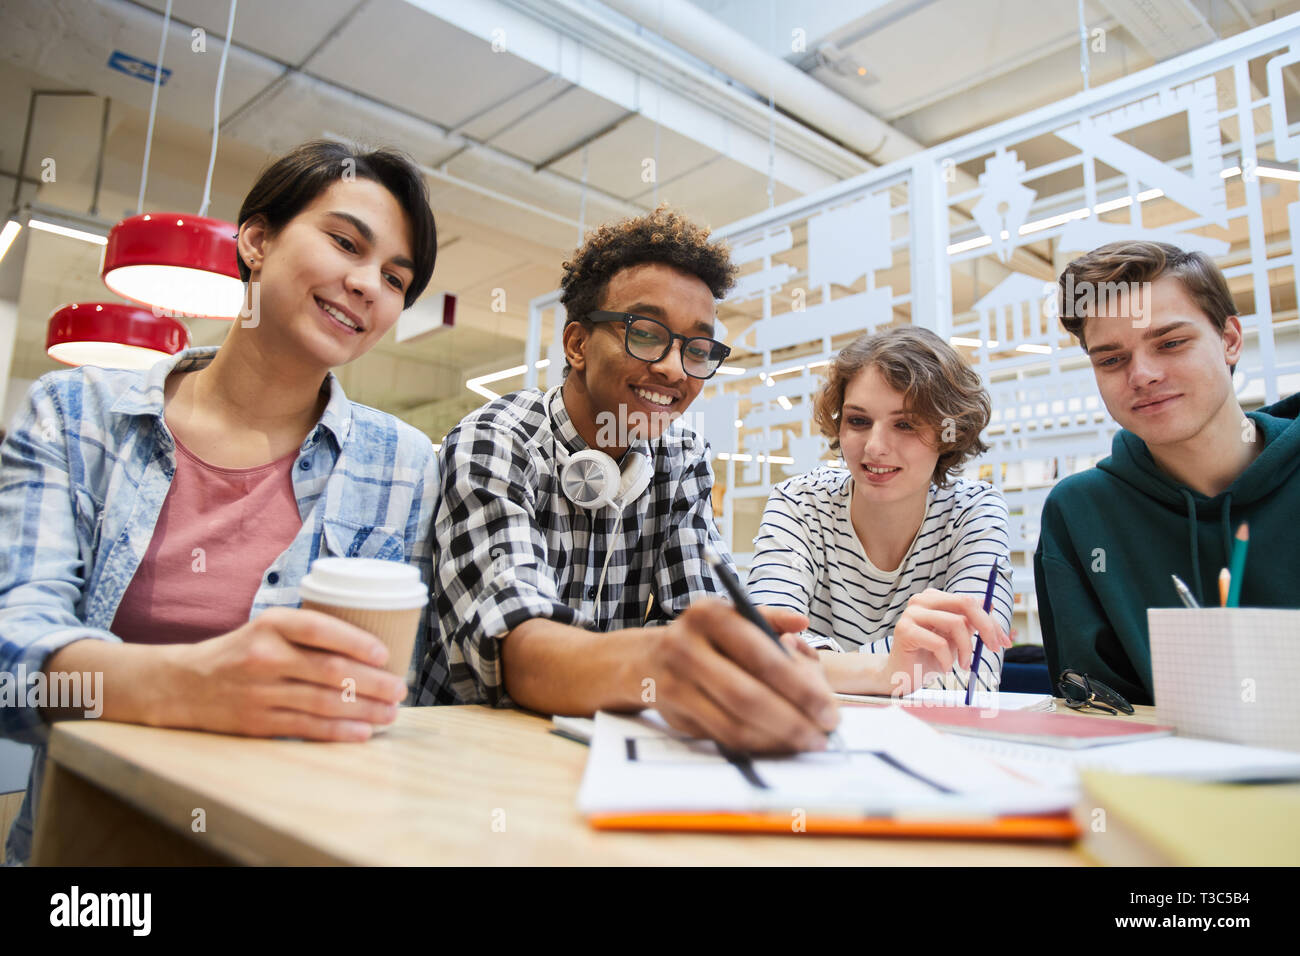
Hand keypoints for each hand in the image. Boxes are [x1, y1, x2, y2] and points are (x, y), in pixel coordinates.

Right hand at [160, 608, 408, 740]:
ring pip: (322, 702)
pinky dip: (338, 731)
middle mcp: (264, 656)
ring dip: (363, 710)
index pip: (319, 629)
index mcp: (270, 624)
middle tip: (400, 689)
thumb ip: (307, 633)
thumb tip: (370, 645)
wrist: (182, 684)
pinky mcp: (256, 722)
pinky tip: (363, 732)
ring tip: (391, 713)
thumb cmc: (240, 651)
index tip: (385, 653)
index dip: (355, 641)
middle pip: (329, 670)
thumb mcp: (266, 628)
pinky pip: (305, 728)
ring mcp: (259, 692)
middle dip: (372, 682)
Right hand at [640, 598, 837, 753]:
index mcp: (709, 614)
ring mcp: (676, 681)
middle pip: (749, 695)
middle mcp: (687, 645)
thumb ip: (768, 620)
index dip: (800, 687)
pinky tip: (778, 743)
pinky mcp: (673, 711)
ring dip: (778, 737)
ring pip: (735, 721)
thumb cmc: (703, 639)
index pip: (762, 656)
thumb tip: (802, 623)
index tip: (829, 708)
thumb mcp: (731, 617)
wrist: (644, 660)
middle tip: (824, 733)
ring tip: (807, 740)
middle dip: (794, 719)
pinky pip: (723, 735)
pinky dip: (756, 743)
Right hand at [883, 588, 1011, 695]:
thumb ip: (970, 624)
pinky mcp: (904, 630)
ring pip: (955, 623)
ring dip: (966, 649)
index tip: (1004, 642)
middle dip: (986, 627)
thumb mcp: (956, 640)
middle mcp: (922, 600)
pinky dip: (948, 660)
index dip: (991, 622)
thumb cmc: (930, 657)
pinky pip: (939, 643)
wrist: (902, 675)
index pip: (970, 602)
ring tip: (963, 666)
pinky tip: (945, 668)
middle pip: (965, 603)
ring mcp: (911, 613)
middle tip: (994, 649)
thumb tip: (992, 607)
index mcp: (935, 598)